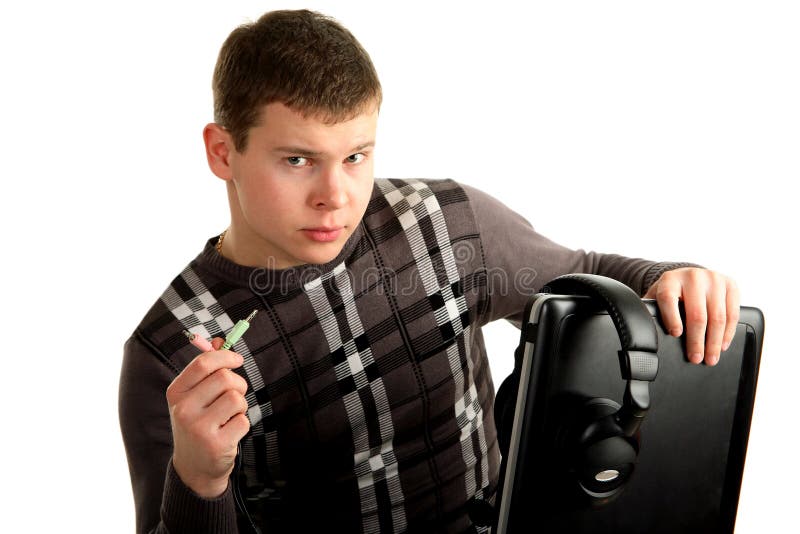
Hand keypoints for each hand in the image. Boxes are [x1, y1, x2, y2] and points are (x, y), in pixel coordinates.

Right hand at [166, 337, 249, 497]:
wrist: (194, 467)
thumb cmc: (198, 424)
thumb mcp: (195, 396)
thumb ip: (207, 369)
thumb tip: (220, 340)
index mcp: (176, 393)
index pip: (203, 363)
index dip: (226, 356)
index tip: (237, 360)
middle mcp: (183, 409)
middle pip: (225, 378)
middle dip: (238, 384)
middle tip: (234, 395)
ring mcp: (198, 428)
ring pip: (236, 398)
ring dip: (240, 405)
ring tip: (229, 416)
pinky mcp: (216, 444)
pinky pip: (243, 420)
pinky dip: (242, 424)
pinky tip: (229, 433)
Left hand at [643, 267, 739, 365]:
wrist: (690, 276)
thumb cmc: (672, 292)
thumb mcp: (658, 298)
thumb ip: (651, 312)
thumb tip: (644, 333)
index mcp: (670, 279)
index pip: (668, 298)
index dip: (672, 318)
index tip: (675, 334)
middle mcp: (693, 276)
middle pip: (697, 314)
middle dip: (697, 340)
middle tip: (696, 358)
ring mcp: (714, 279)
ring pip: (717, 316)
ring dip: (714, 342)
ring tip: (711, 357)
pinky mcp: (730, 284)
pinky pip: (732, 313)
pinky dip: (728, 333)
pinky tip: (722, 345)